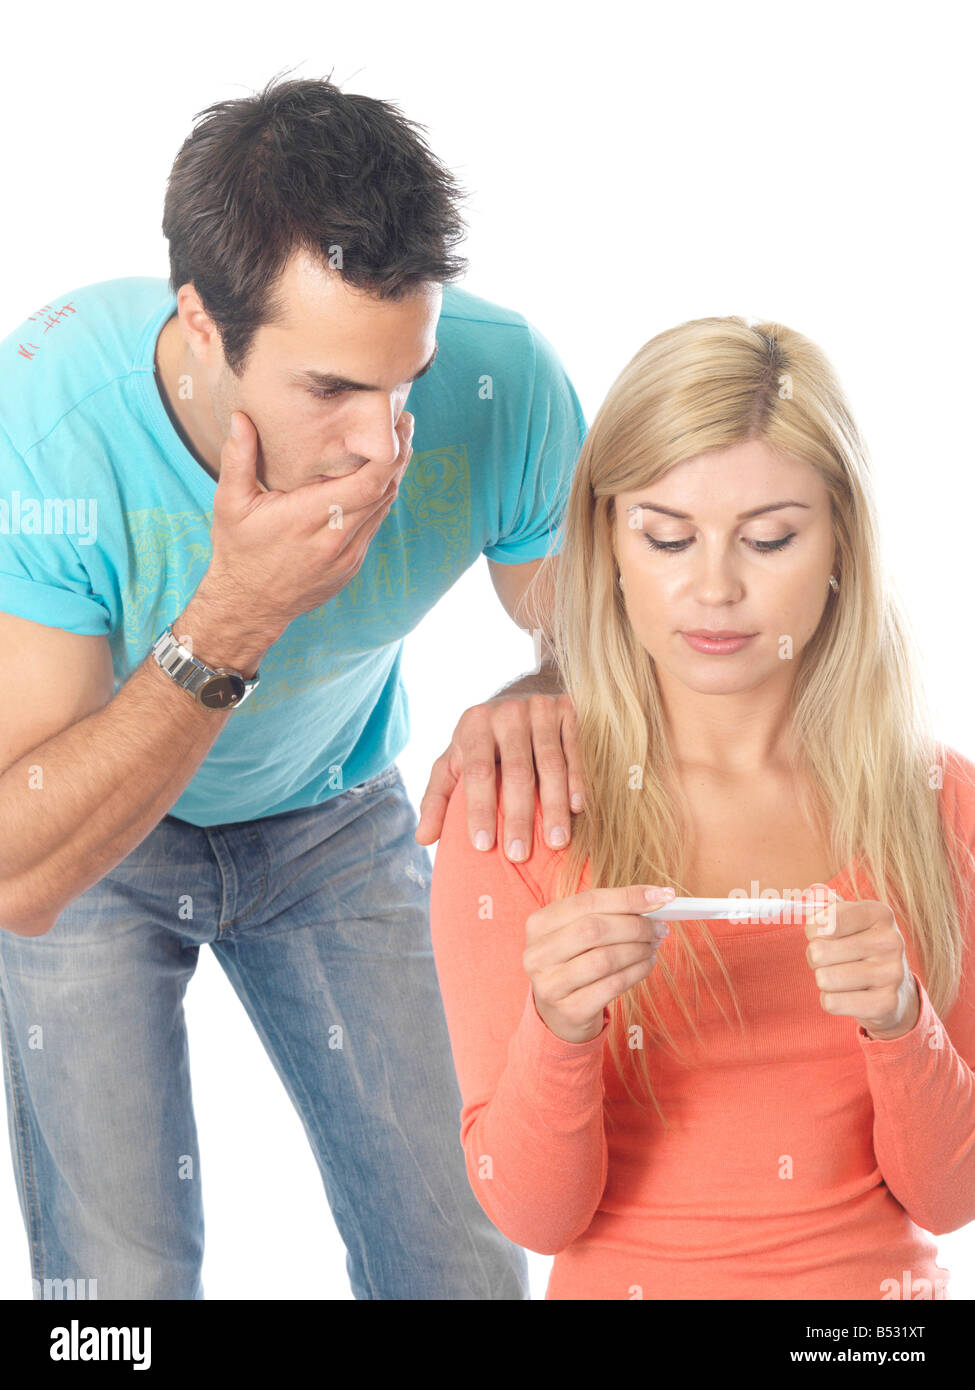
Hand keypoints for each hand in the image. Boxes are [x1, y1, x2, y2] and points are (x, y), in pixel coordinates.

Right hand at [204, 408, 413, 633]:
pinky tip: (379, 480)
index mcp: (306, 519)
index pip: (366, 484)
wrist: (249, 606)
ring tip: (398, 446)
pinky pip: (374, 527)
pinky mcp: (352, 566)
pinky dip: (380, 501)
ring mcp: (347, 556)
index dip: (390, 454)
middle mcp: (334, 539)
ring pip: (383, 509)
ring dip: (394, 477)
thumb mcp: (229, 504)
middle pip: (384, 492)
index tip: (397, 426)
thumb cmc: (238, 551)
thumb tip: (240, 417)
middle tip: (405, 425)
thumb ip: (237, 458)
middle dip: (399, 456)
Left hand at [414, 691, 583, 858]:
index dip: (480, 809)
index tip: (482, 846)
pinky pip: (574, 752)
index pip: (478, 771)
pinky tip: (578, 810)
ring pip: (551, 765)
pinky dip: (577, 782)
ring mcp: (540, 709)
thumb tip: (424, 838)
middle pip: (517, 771)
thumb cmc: (482, 741)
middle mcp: (507, 713)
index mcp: (474, 724)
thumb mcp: (455, 762)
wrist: (520, 693)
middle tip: (519, 855)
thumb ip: (438, 797)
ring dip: (554, 806)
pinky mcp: (567, 711)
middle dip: (518, 816)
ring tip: (556, 842)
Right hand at [524, 884, 675, 1042]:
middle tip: (660, 928)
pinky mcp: (570, 1010)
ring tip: (653, 946)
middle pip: (594, 929)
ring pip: (605, 959)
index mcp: (539, 924)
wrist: (558, 1014)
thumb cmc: (574, 963)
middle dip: (635, 926)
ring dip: (638, 950)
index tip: (661, 896)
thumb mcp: (577, 934)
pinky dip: (637, 972)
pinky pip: (613, 985)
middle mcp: (538, 954)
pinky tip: (647, 965)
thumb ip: (608, 913)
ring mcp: (550, 985)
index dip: (627, 897)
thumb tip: (655, 898)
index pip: (587, 901)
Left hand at [804, 894, 919, 1039]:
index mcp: (879, 913)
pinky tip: (850, 995)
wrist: (895, 989)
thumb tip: (812, 891)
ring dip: (824, 980)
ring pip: (824, 978)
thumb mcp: (848, 919)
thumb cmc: (860, 947)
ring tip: (842, 977)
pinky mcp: (886, 1003)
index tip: (824, 935)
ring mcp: (892, 973)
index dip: (813, 931)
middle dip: (815, 958)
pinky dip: (832, 1000)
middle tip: (832, 960)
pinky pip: (832, 1002)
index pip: (823, 921)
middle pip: (818, 951)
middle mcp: (890, 940)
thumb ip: (825, 903)